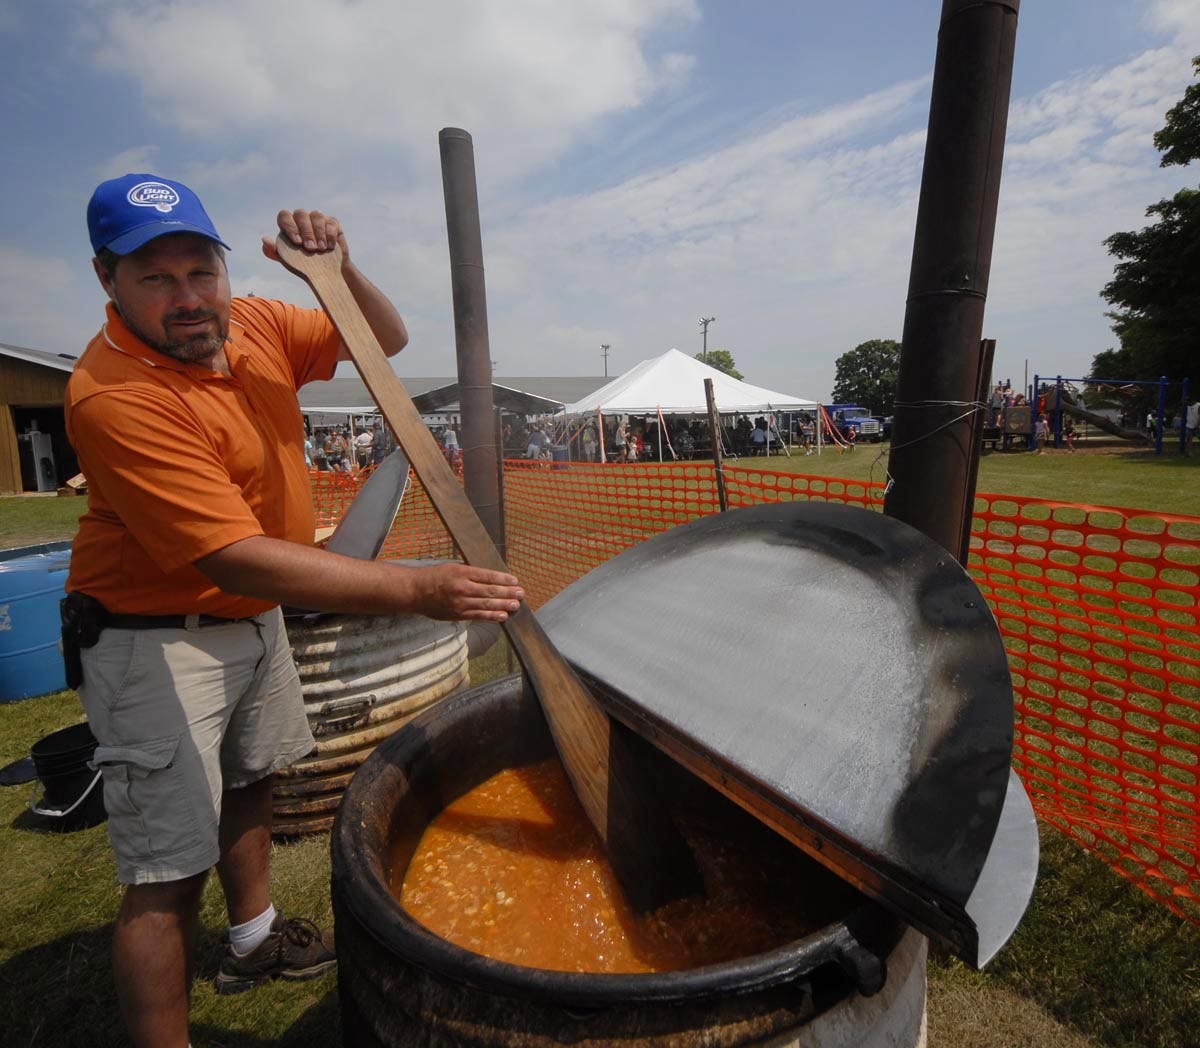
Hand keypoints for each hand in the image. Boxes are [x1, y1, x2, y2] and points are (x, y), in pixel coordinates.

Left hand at [261, 209, 349, 265]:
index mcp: (289, 225)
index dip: (290, 226)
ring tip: (320, 249)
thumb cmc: (303, 265)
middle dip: (306, 231)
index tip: (297, 242)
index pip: (284, 216)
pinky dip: (330, 235)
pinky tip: (330, 247)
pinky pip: (331, 223)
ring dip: (318, 233)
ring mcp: (318, 220)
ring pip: (316, 216)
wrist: (326, 274)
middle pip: (300, 214)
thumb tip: (265, 239)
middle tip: (310, 248)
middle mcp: (302, 219)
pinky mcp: (333, 224)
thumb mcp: (287, 260)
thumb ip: (274, 251)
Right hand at [407, 563, 523, 621]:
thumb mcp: (453, 567)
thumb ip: (471, 572)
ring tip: (516, 605)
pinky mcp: (458, 614)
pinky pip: (478, 616)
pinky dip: (492, 616)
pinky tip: (503, 616)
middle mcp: (462, 587)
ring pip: (486, 604)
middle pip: (490, 590)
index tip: (515, 581)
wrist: (416, 592)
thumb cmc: (436, 577)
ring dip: (504, 605)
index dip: (503, 579)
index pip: (487, 576)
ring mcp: (460, 603)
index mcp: (461, 572)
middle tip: (521, 593)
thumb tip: (493, 577)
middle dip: (508, 592)